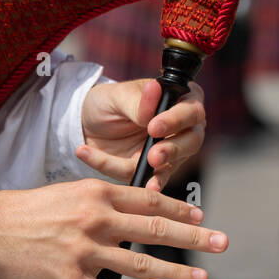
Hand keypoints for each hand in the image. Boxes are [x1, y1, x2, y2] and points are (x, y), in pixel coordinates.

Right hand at [0, 180, 228, 278]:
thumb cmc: (23, 212)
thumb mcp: (66, 194)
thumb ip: (98, 202)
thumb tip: (126, 211)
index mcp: (96, 194)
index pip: (149, 199)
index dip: (180, 207)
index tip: (201, 214)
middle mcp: (96, 220)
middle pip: (156, 229)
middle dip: (195, 236)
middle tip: (222, 242)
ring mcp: (86, 252)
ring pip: (142, 265)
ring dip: (177, 273)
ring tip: (201, 278)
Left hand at [79, 77, 204, 190]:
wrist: (87, 127)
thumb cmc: (108, 103)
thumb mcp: (116, 97)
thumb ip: (137, 100)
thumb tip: (154, 90)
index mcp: (180, 99)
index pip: (190, 111)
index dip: (175, 120)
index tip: (154, 126)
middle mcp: (183, 127)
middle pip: (191, 141)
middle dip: (173, 149)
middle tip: (154, 155)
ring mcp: (172, 151)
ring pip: (175, 162)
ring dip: (161, 169)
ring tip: (146, 169)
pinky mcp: (157, 171)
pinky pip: (154, 180)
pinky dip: (149, 184)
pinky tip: (147, 188)